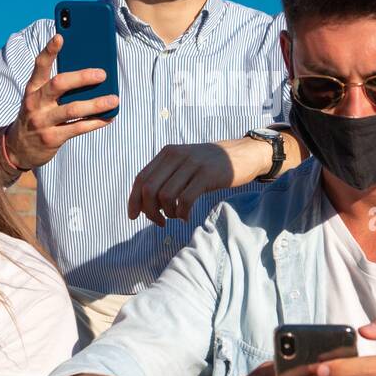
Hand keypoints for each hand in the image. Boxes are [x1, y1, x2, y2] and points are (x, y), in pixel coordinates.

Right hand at [2, 34, 118, 169]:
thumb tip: (90, 75)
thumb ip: (57, 87)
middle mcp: (35, 103)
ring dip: (96, 103)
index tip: (60, 36)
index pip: (39, 66)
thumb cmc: (36, 116)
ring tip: (114, 99)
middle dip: (81, 77)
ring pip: (72, 109)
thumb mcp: (39, 99)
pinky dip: (96, 122)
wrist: (17, 148)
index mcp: (32, 89)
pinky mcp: (52, 138)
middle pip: (59, 85)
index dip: (49, 51)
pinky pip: (78, 128)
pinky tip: (109, 117)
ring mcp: (42, 121)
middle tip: (102, 74)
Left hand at [127, 137, 271, 225]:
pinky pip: (184, 200)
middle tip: (159, 222)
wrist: (242, 154)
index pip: (141, 178)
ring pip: (164, 196)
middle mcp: (176, 156)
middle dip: (149, 211)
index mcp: (167, 153)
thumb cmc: (210, 164)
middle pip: (149, 189)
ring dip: (167, 214)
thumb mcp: (184, 162)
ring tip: (176, 217)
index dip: (133, 200)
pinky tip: (186, 217)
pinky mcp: (206, 175)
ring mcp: (191, 165)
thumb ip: (166, 175)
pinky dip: (182, 214)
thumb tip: (145, 202)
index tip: (134, 216)